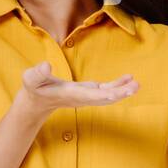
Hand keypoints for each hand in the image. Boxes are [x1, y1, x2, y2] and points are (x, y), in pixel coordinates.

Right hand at [20, 60, 138, 116]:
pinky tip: (128, 79)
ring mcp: (86, 96)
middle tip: (135, 86)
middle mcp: (81, 97)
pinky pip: (106, 91)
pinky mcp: (88, 92)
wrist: (36, 102)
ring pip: (108, 96)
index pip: (90, 96)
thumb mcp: (31, 79)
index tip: (118, 93)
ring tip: (136, 83)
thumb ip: (38, 73)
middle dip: (120, 93)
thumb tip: (46, 65)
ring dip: (122, 90)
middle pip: (104, 98)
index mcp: (70, 94)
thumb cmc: (34, 89)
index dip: (105, 95)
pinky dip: (117, 86)